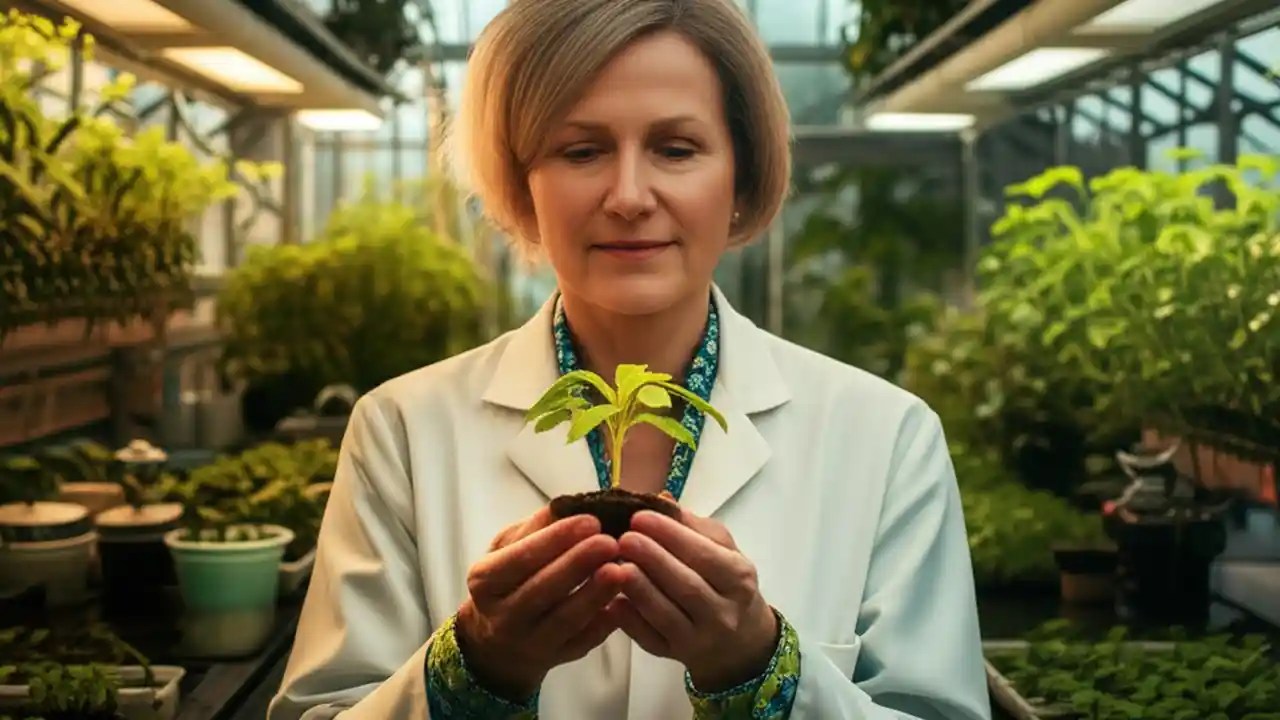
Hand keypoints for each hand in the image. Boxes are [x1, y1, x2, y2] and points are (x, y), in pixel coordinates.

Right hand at [455, 507, 624, 700]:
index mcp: (485, 581)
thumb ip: (536, 527)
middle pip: (542, 590)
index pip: (520, 558)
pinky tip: (623, 604)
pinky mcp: (556, 660)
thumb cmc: (508, 578)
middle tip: (611, 542)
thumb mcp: (508, 548)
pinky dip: (603, 624)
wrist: (498, 641)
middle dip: (578, 564)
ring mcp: (529, 643)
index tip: (591, 520)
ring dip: (595, 595)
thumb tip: (569, 504)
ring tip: (622, 570)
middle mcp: (502, 616)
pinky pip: (583, 643)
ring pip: (565, 620)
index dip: (556, 539)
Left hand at [606, 506, 778, 691]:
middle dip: (652, 560)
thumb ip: (693, 526)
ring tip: (614, 565)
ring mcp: (700, 640)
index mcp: (739, 578)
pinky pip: (650, 640)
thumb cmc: (725, 582)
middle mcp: (724, 613)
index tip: (640, 516)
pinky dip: (630, 622)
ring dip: (639, 589)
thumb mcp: (722, 549)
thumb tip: (661, 499)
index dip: (671, 535)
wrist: (740, 640)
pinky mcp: (675, 656)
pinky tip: (612, 601)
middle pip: (686, 586)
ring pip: (666, 615)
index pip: (704, 555)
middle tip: (623, 538)